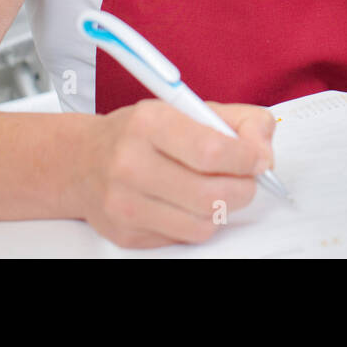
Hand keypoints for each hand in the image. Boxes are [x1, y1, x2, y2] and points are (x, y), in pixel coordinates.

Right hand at [81, 100, 274, 248]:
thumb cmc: (143, 133)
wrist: (82, 161)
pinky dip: (197, 223)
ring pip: (202, 223)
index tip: (257, 159)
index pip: (212, 150)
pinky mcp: (126, 234)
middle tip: (245, 179)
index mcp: (149, 122)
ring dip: (222, 209)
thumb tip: (264, 152)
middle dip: (243, 189)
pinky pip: (184, 238)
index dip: (246, 158)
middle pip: (211, 194)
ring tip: (215, 189)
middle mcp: (130, 163)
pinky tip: (186, 203)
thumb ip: (239, 121)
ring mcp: (124, 203)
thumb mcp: (188, 108)